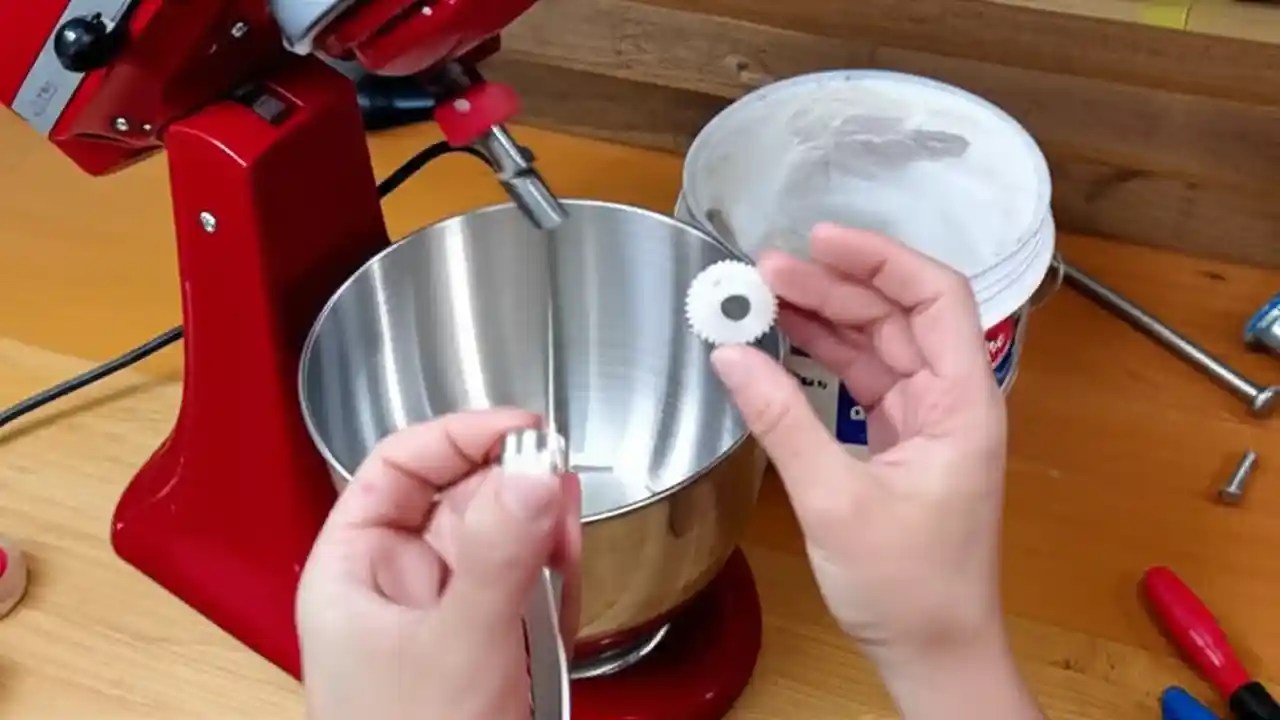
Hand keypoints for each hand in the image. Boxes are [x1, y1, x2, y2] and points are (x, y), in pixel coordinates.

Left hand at [296, 409, 580, 719]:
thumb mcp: (458, 644)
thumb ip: (500, 554)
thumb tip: (535, 471)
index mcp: (355, 567)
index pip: (399, 466)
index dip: (458, 435)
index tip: (523, 428)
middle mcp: (398, 580)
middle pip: (463, 496)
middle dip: (516, 495)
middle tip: (559, 502)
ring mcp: (446, 610)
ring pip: (505, 538)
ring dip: (542, 540)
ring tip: (563, 563)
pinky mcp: (489, 640)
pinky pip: (525, 584)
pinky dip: (552, 581)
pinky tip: (563, 603)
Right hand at [711, 224, 1038, 718]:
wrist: (933, 652)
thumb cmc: (909, 588)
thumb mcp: (836, 500)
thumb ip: (782, 421)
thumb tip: (731, 357)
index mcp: (963, 404)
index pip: (934, 298)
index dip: (880, 259)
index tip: (819, 239)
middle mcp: (951, 401)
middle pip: (897, 314)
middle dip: (833, 286)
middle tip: (764, 270)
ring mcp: (926, 420)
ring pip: (877, 343)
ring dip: (823, 316)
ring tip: (761, 294)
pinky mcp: (901, 442)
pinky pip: (862, 380)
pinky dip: (823, 357)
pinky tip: (781, 341)